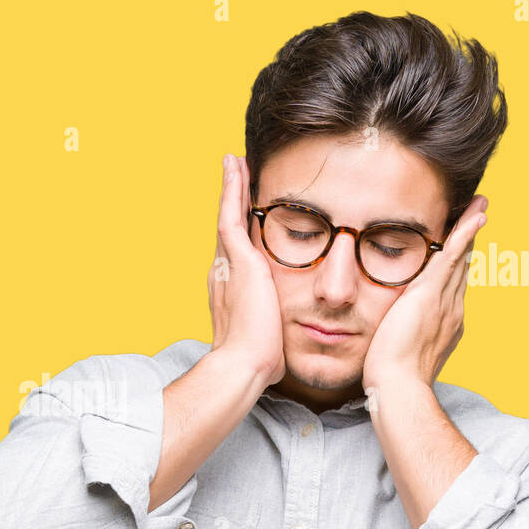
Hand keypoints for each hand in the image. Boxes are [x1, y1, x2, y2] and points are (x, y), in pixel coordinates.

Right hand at [209, 153, 284, 385]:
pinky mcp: (237, 259)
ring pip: (229, 216)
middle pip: (230, 228)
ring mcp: (229, 265)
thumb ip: (280, 328)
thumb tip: (302, 335)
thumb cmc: (261, 361)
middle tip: (235, 174)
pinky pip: (231, 214)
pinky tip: (235, 166)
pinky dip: (232, 189)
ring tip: (234, 162)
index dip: (242, 229)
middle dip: (234, 201)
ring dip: (232, 188)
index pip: (239, 251)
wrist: (245, 366)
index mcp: (234, 290)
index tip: (248, 213)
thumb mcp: (272, 338)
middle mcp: (226, 273)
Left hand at [361, 194, 487, 392]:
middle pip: (462, 268)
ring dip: (470, 231)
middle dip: (470, 242)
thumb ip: (402, 338)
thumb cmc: (393, 380)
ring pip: (460, 258)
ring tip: (480, 207)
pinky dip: (464, 234)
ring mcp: (444, 302)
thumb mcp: (401, 353)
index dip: (459, 265)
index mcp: (445, 323)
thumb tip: (395, 335)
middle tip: (480, 215)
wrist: (397, 388)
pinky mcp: (429, 295)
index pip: (452, 287)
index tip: (464, 249)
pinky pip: (451, 257)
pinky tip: (475, 215)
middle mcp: (452, 310)